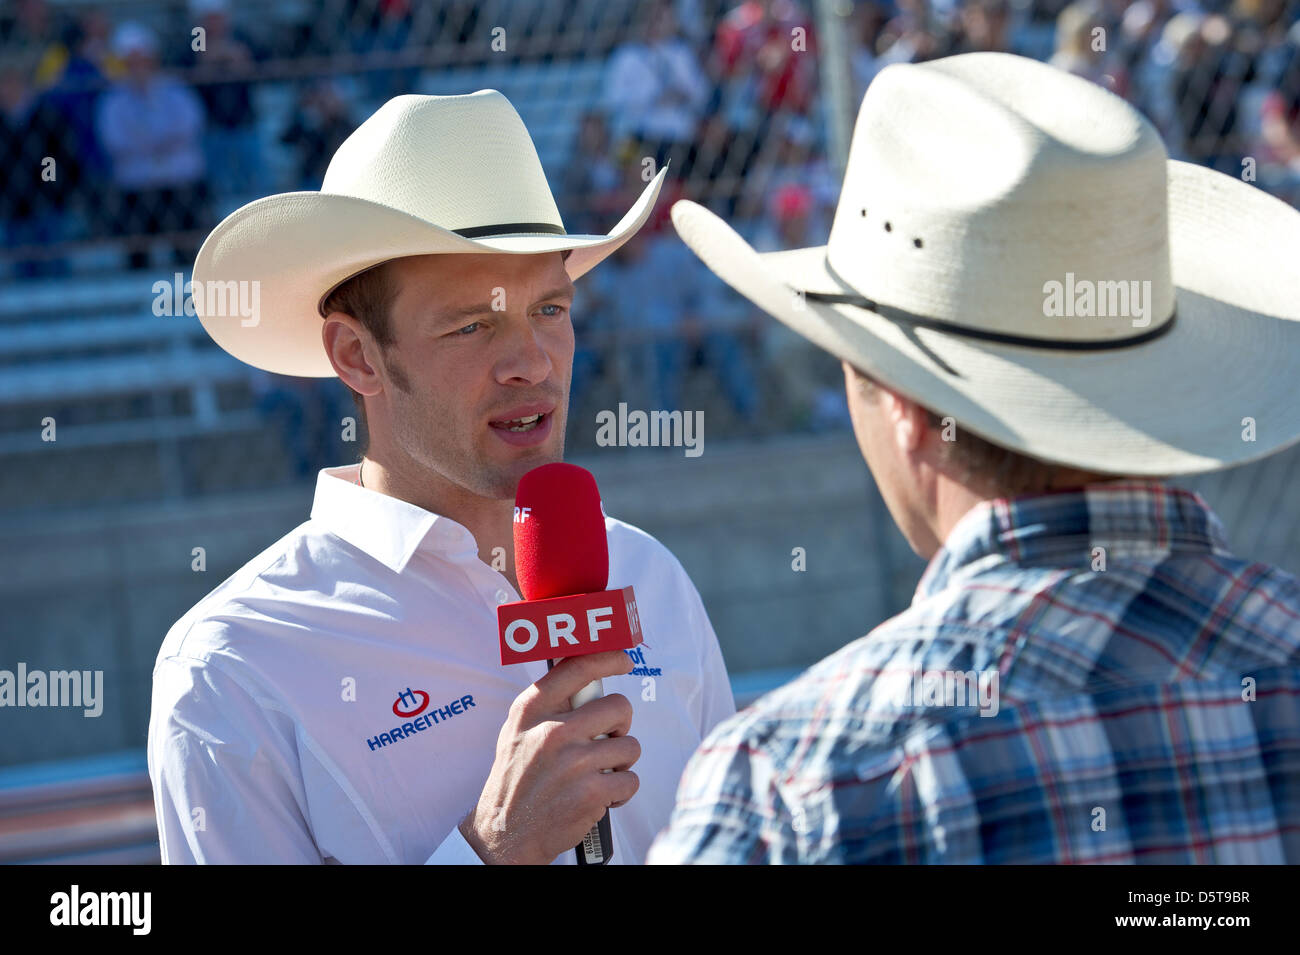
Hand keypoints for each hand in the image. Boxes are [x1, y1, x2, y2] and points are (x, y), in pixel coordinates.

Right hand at [459, 650, 639, 863]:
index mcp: (533, 710)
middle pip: (619, 706)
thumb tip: (588, 670)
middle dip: (621, 724)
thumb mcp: (518, 728)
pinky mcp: (590, 792)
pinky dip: (621, 790)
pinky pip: (630, 780)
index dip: (609, 658)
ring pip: (630, 746)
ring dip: (621, 761)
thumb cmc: (517, 777)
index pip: (579, 668)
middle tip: (607, 739)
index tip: (624, 660)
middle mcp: (552, 731)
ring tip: (598, 772)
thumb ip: (550, 701)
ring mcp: (573, 762)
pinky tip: (600, 795)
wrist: (505, 832)